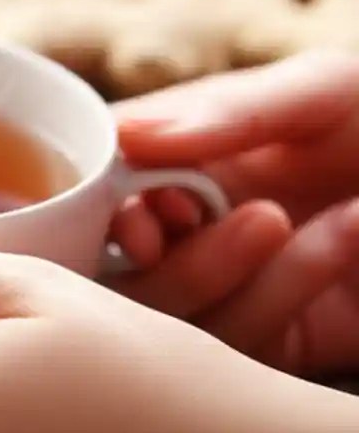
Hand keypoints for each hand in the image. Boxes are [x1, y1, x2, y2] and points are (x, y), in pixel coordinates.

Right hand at [109, 51, 358, 375]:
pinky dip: (284, 290)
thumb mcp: (319, 90)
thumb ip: (226, 110)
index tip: (136, 212)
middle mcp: (190, 220)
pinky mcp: (274, 335)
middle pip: (121, 265)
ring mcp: (229, 280)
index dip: (97, 207)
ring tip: (286, 218)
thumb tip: (128, 135)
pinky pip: (240, 341)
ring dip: (222, 270)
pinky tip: (342, 237)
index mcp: (179, 153)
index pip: (100, 183)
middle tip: (188, 225)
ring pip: (172, 312)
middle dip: (159, 255)